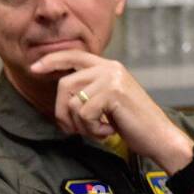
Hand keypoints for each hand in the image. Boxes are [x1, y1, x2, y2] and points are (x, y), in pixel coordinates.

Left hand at [30, 49, 193, 168]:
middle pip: (64, 85)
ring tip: (101, 130)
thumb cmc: (134, 125)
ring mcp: (112, 78)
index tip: (34, 68)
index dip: (52, 61)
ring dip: (81, 125)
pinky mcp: (113, 92)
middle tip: (76, 131)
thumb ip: (89, 93)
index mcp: (108, 67)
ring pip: (72, 102)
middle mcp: (110, 67)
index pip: (74, 56)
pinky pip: (84, 114)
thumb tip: (62, 95)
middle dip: (62, 113)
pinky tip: (109, 131)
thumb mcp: (108, 103)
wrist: (159, 137)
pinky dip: (92, 130)